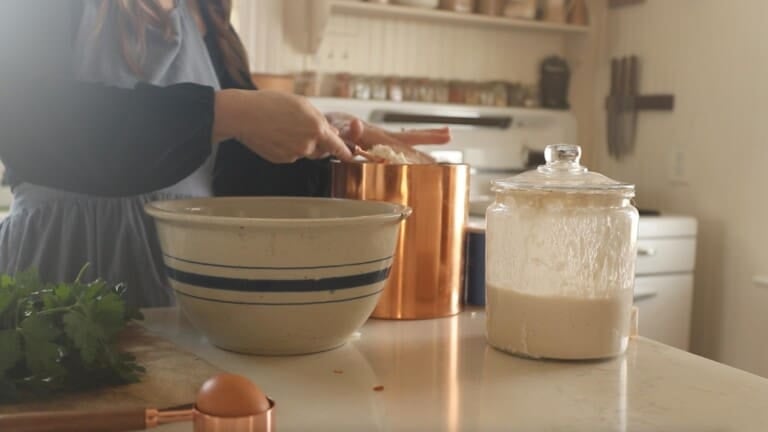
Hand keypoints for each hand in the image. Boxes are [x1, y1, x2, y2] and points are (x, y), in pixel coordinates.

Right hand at [212, 90, 352, 162]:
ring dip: (302, 143)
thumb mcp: (302, 104)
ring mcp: (295, 154)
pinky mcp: (282, 159)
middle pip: (322, 149)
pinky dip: (287, 147)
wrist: (245, 115)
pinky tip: (276, 134)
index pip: (337, 146)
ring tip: (284, 127)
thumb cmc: (271, 104)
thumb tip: (331, 132)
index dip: (345, 151)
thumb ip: (319, 119)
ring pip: (306, 152)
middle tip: (301, 127)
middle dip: (318, 142)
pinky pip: (292, 155)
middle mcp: (308, 145)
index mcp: (316, 128)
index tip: (350, 155)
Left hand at [325, 112, 450, 162]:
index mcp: (377, 135)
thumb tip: (356, 124)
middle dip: (429, 136)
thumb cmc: (329, 128)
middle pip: (409, 138)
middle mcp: (382, 136)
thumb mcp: (336, 128)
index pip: (403, 141)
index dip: (421, 140)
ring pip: (405, 143)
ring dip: (425, 140)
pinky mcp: (374, 145)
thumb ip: (347, 129)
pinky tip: (419, 155)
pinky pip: (394, 150)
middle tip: (449, 134)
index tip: (440, 142)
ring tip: (445, 136)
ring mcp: (379, 141)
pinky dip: (410, 150)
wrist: (323, 126)